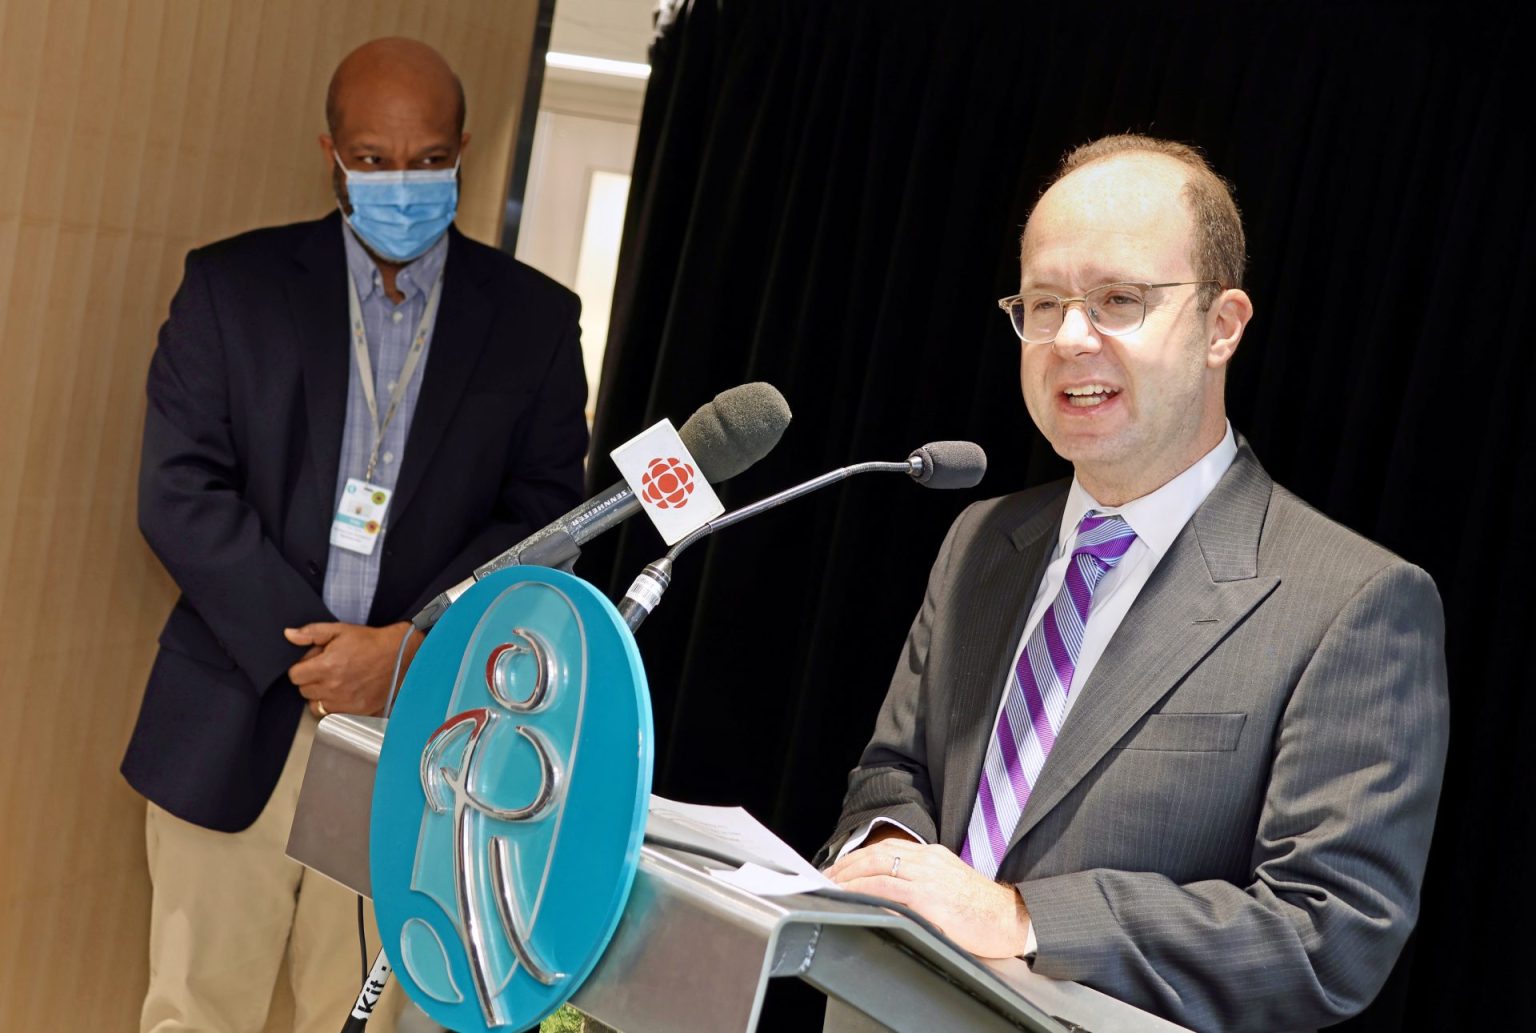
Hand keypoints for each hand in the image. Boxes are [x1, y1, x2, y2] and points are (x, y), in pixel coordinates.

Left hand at [283, 621, 422, 716]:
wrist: (400, 655)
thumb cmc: (370, 643)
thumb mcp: (339, 630)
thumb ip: (311, 633)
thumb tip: (289, 635)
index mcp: (327, 666)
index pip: (295, 676)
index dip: (302, 667)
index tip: (312, 663)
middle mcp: (334, 687)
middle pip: (304, 691)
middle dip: (311, 679)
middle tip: (327, 669)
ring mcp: (346, 702)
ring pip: (316, 705)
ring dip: (321, 694)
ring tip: (336, 682)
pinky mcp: (357, 712)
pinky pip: (332, 714)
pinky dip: (335, 705)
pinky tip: (345, 692)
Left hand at [825, 838, 1030, 958]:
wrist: (1011, 920)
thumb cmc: (982, 909)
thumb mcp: (951, 883)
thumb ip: (924, 880)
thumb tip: (892, 890)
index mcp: (933, 855)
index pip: (887, 848)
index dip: (859, 857)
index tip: (841, 867)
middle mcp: (928, 860)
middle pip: (876, 854)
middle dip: (847, 865)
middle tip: (826, 876)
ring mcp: (927, 877)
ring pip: (877, 868)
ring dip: (849, 876)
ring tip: (830, 886)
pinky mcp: (928, 898)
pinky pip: (887, 889)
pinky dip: (864, 890)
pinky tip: (850, 896)